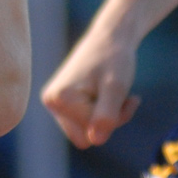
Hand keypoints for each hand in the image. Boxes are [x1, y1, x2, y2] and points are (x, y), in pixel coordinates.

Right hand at [41, 28, 140, 148]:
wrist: (111, 36)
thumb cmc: (115, 59)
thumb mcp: (116, 88)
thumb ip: (106, 116)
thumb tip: (95, 140)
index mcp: (58, 99)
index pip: (88, 136)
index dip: (111, 121)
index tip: (126, 98)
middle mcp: (51, 101)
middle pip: (85, 136)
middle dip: (108, 121)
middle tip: (121, 96)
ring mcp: (56, 102)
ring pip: (87, 130)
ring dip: (107, 116)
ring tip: (114, 92)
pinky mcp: (64, 101)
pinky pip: (86, 121)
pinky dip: (102, 111)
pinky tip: (108, 92)